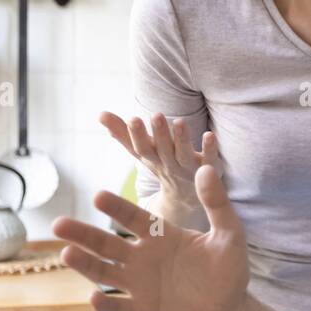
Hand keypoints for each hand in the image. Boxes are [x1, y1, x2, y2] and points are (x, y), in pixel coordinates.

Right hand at [51, 165, 248, 310]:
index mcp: (162, 237)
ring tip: (67, 253)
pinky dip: (106, 304)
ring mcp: (140, 286)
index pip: (135, 218)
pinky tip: (95, 297)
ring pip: (105, 273)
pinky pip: (119, 307)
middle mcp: (144, 258)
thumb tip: (207, 168)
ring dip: (85, 265)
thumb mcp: (229, 234)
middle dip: (84, 234)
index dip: (118, 209)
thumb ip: (217, 203)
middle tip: (58, 224)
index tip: (99, 195)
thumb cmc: (229, 272)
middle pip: (108, 244)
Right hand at [99, 110, 219, 209]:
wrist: (187, 196)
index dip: (137, 135)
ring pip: (184, 154)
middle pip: (163, 150)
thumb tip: (100, 114)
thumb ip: (123, 134)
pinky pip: (210, 159)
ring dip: (182, 139)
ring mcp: (189, 168)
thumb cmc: (162, 164)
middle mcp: (169, 164)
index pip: (142, 148)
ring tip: (180, 121)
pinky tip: (210, 135)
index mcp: (152, 159)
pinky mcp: (209, 170)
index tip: (133, 119)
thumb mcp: (142, 152)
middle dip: (159, 134)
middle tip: (155, 115)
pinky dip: (210, 149)